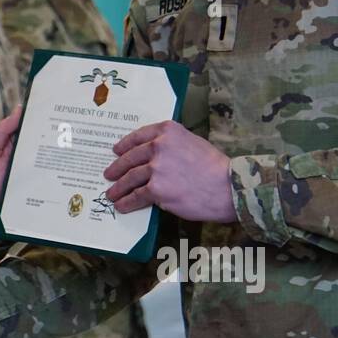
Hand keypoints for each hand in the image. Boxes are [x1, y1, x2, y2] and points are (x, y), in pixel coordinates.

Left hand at [103, 120, 236, 221]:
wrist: (228, 186)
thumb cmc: (215, 167)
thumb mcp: (193, 143)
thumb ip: (172, 145)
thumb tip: (154, 157)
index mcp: (168, 131)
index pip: (139, 136)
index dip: (125, 144)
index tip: (117, 150)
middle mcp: (159, 146)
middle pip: (131, 158)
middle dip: (117, 167)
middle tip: (109, 174)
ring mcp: (156, 168)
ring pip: (131, 178)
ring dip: (119, 187)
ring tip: (112, 193)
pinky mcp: (157, 189)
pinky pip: (137, 196)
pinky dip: (127, 202)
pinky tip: (122, 205)